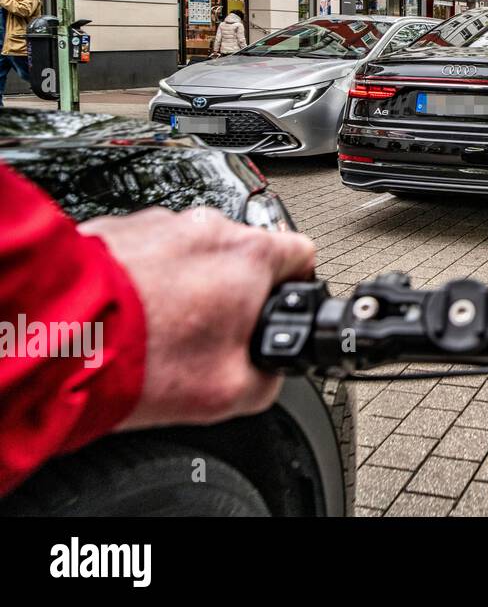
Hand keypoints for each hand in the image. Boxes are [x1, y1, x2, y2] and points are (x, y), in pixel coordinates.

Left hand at [79, 207, 315, 429]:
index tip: (279, 309)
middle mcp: (209, 227)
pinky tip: (130, 316)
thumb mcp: (230, 392)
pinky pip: (146, 253)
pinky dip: (144, 279)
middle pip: (242, 256)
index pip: (302, 256)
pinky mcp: (117, 229)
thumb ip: (266, 378)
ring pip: (191, 253)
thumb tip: (265, 375)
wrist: (57, 337)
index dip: (296, 288)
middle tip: (208, 334)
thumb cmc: (140, 356)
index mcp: (251, 255)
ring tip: (159, 328)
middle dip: (232, 292)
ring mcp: (159, 223)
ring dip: (185, 284)